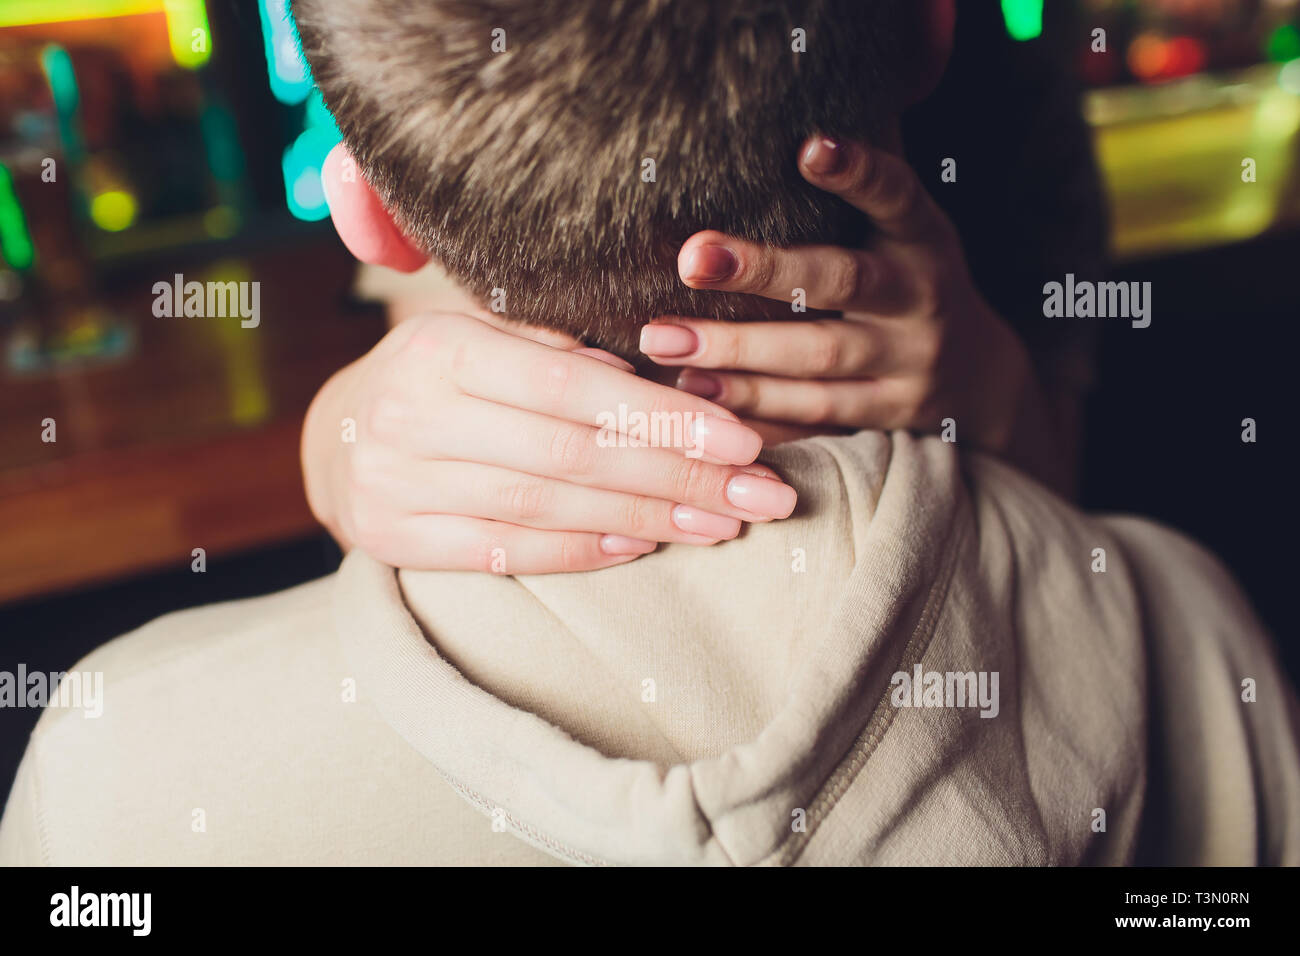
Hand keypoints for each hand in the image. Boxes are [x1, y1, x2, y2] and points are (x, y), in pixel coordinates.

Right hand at [302, 311, 796, 573]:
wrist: (333, 436)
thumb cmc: (437, 377)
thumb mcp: (482, 336)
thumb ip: (557, 353)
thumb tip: (657, 381)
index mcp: (444, 348)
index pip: (572, 388)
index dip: (662, 419)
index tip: (742, 442)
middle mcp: (413, 414)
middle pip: (570, 456)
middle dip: (677, 477)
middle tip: (759, 495)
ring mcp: (397, 483)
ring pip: (545, 508)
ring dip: (646, 520)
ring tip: (719, 523)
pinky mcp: (395, 540)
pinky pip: (505, 552)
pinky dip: (581, 551)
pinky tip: (644, 545)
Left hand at [639, 137, 1064, 490]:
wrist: (981, 381)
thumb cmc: (910, 284)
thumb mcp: (906, 236)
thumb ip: (856, 198)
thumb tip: (773, 136)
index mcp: (924, 240)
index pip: (897, 196)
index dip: (858, 172)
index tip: (809, 149)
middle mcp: (922, 299)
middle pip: (841, 282)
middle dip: (763, 270)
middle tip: (691, 259)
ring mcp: (909, 365)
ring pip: (818, 360)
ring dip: (737, 351)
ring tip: (666, 341)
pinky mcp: (888, 417)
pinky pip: (814, 417)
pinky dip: (755, 409)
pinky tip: (697, 396)